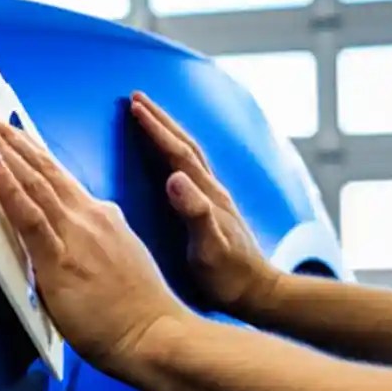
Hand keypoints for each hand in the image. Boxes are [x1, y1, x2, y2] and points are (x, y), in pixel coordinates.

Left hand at [0, 106, 191, 377]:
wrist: (154, 334)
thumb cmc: (138, 309)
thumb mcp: (121, 257)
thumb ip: (99, 239)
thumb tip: (84, 230)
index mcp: (101, 216)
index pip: (58, 176)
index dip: (31, 150)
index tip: (12, 130)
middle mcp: (87, 216)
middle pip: (41, 168)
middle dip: (9, 136)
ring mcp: (74, 235)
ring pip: (32, 182)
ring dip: (3, 149)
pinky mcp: (59, 259)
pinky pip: (28, 216)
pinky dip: (8, 187)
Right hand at [129, 92, 279, 312]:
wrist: (258, 292)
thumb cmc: (229, 277)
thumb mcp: (208, 248)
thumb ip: (193, 212)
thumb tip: (174, 178)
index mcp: (205, 196)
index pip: (176, 154)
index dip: (155, 129)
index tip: (133, 106)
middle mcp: (212, 190)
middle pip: (184, 145)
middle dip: (160, 119)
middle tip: (136, 98)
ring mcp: (215, 198)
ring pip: (190, 154)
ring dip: (169, 131)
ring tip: (150, 116)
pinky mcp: (214, 208)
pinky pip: (192, 169)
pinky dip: (178, 152)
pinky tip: (172, 157)